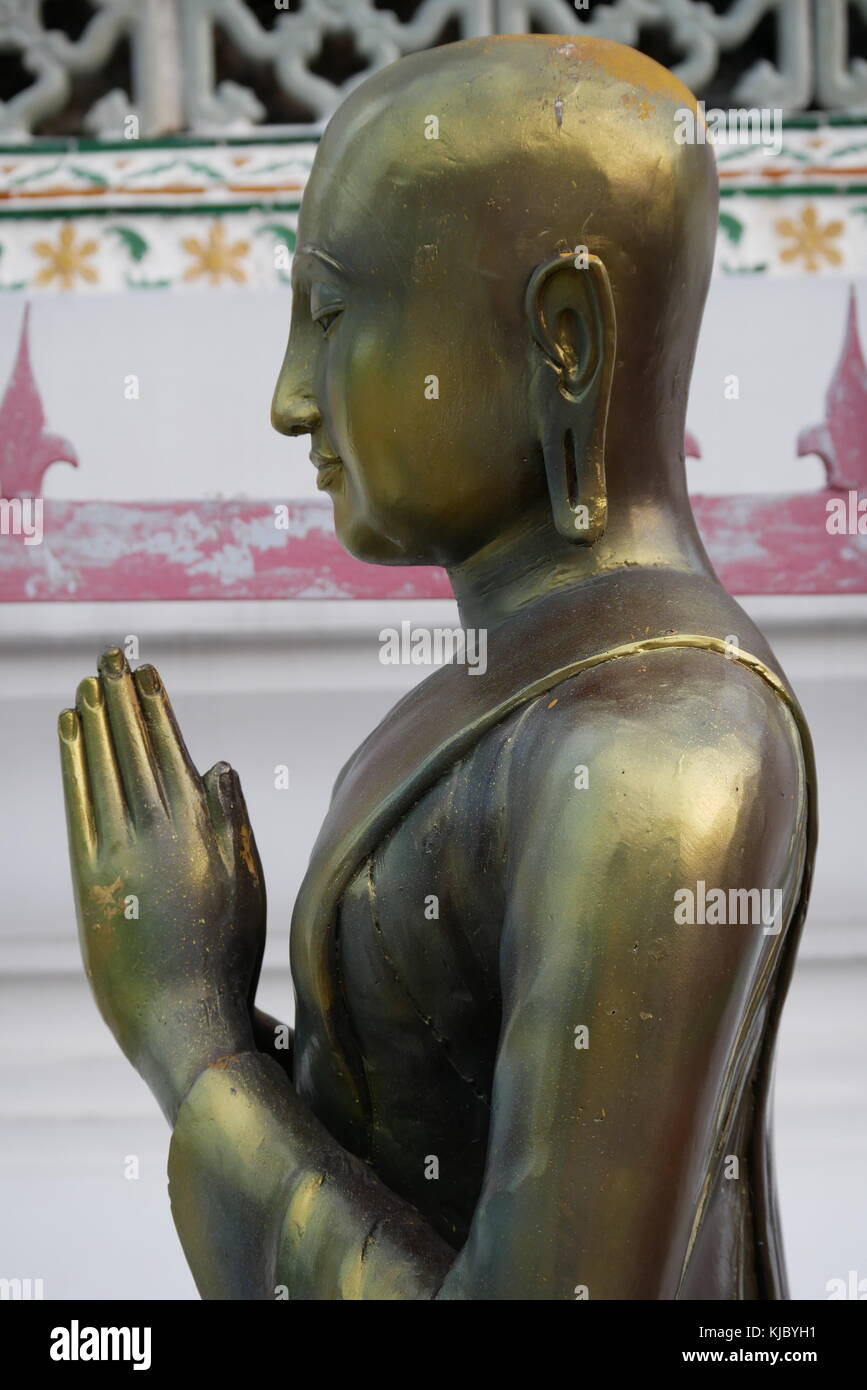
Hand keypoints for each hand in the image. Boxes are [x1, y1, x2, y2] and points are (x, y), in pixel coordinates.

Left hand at [58, 648, 264, 1120]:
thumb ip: (231, 818)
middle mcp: (159, 828)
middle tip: (108, 659)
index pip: (172, 749)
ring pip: (103, 765)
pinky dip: (72, 759)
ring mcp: (120, 849)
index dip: (155, 708)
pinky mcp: (89, 874)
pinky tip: (68, 730)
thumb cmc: (227, 955)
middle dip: (120, 700)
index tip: (143, 674)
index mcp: (203, 826)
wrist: (184, 1018)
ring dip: (94, 720)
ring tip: (88, 684)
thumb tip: (219, 762)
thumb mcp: (248, 882)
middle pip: (133, 747)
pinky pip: (77, 798)